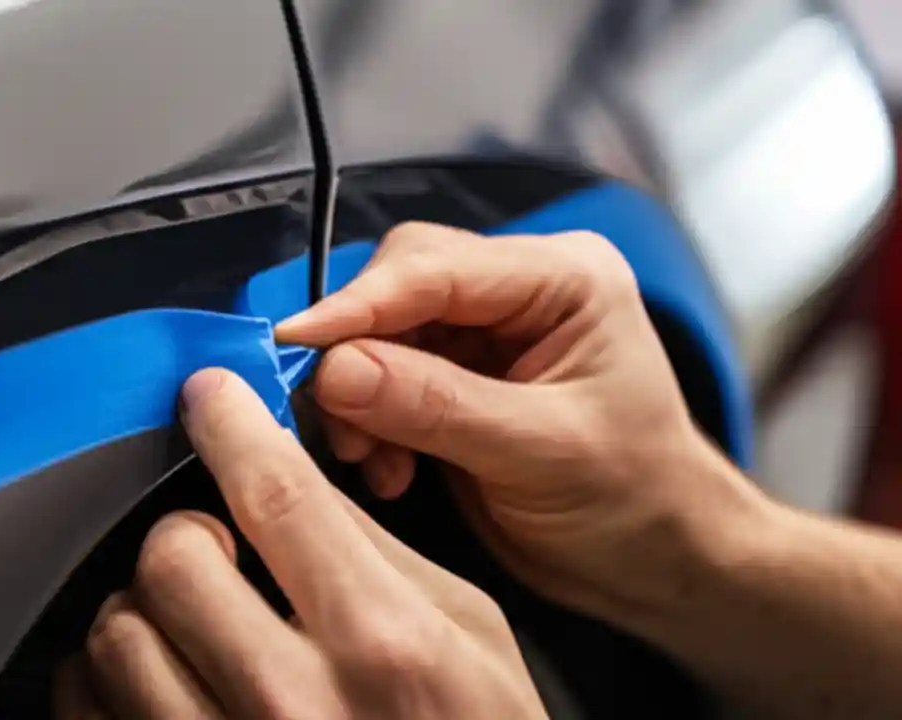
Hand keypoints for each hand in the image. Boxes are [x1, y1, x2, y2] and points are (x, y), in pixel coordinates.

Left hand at [54, 369, 547, 718]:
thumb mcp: (471, 637)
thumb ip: (380, 553)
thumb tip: (294, 474)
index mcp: (383, 645)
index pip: (277, 495)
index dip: (229, 424)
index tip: (209, 398)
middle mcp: (294, 705)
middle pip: (173, 558)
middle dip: (189, 536)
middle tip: (217, 553)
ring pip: (116, 635)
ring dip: (145, 612)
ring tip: (190, 629)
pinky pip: (86, 711)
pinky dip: (107, 683)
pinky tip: (161, 682)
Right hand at [276, 223, 768, 619]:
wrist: (651, 558)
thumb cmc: (632, 499)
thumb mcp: (539, 452)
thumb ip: (435, 406)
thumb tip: (334, 370)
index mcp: (563, 279)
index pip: (437, 266)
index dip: (359, 304)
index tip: (294, 342)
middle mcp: (517, 290)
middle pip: (398, 287)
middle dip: (353, 350)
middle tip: (330, 416)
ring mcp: (483, 333)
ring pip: (378, 333)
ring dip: (354, 395)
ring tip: (368, 458)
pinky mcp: (452, 377)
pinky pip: (379, 378)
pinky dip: (366, 422)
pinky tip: (387, 469)